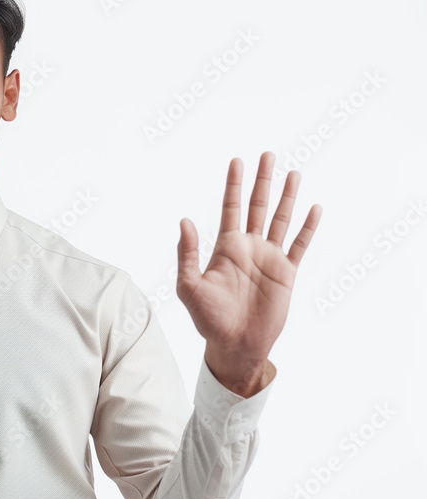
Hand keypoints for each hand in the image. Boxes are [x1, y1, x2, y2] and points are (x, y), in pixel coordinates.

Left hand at [176, 152, 320, 395]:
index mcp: (225, 248)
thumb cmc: (208, 319)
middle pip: (257, 206)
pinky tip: (314, 209)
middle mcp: (248, 248)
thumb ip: (187, 254)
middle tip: (267, 155)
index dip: (234, 185)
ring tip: (293, 173)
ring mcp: (268, 259)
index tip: (237, 160)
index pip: (230, 208)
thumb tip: (184, 221)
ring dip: (287, 197)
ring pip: (280, 219)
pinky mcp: (286, 273)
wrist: (234, 344)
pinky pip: (299, 245)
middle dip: (262, 181)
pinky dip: (307, 227)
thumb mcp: (189, 286)